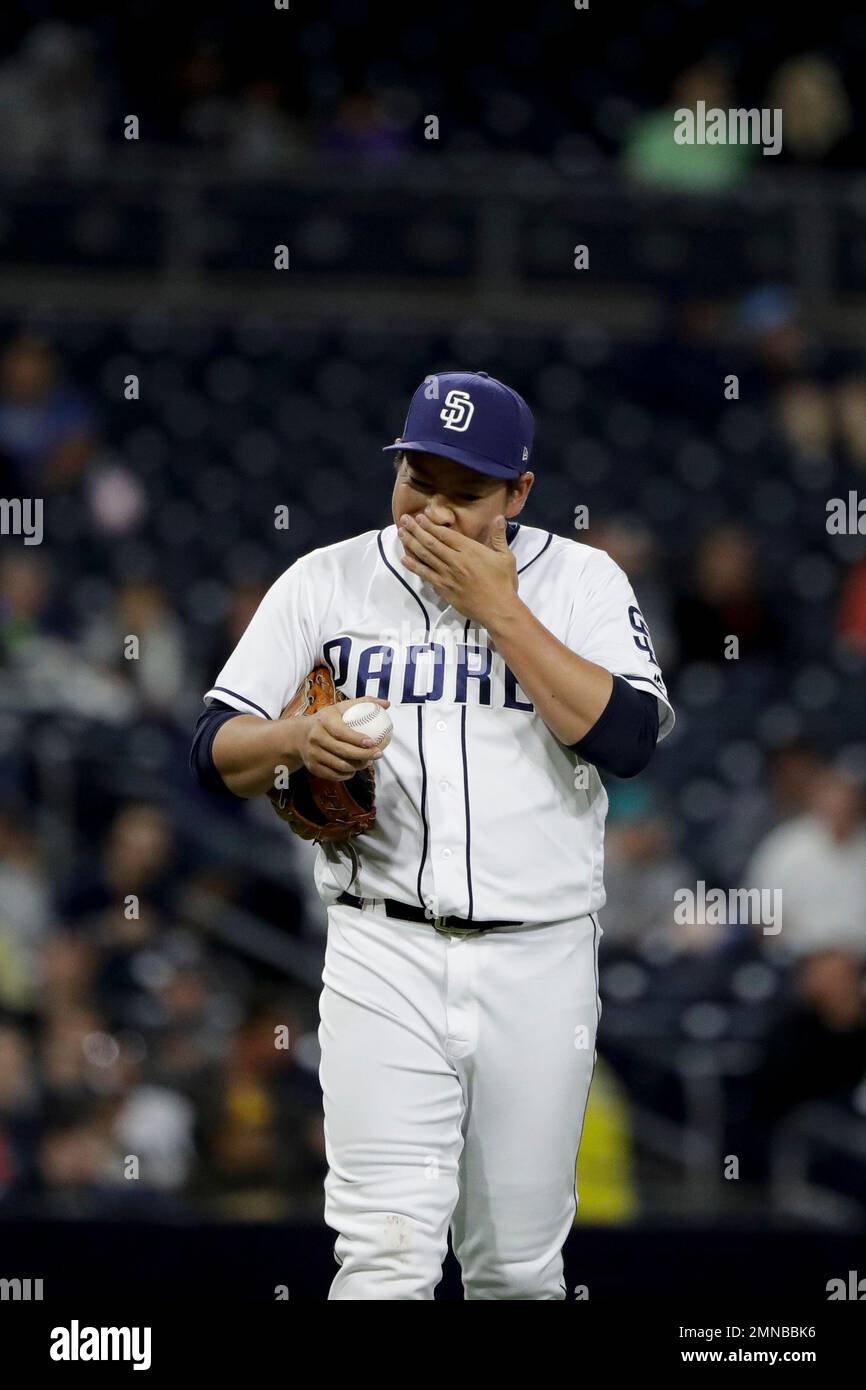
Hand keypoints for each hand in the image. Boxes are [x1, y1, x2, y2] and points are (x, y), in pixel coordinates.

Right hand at [298, 696, 389, 781]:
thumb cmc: (326, 720)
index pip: (342, 732)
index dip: (358, 739)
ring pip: (340, 765)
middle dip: (364, 755)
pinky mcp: (313, 767)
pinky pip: (333, 775)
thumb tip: (386, 704)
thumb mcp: (340, 708)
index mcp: (324, 721)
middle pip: (343, 751)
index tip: (374, 742)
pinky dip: (347, 774)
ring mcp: (313, 754)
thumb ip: (364, 703)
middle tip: (378, 754)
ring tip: (368, 762)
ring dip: (357, 766)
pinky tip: (355, 769)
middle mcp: (316, 738)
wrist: (299, 735)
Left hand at [398, 513, 518, 628]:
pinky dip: (414, 566)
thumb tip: (498, 517)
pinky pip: (425, 574)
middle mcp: (455, 560)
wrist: (498, 609)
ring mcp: (447, 575)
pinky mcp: (443, 589)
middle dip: (416, 530)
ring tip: (401, 534)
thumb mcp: (506, 557)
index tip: (419, 517)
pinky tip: (404, 559)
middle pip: (431, 542)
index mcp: (470, 550)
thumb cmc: (504, 583)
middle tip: (404, 520)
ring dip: (412, 544)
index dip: (430, 525)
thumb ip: (498, 537)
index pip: (445, 534)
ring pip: (425, 556)